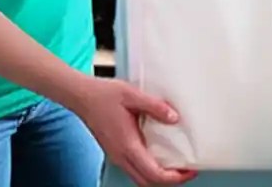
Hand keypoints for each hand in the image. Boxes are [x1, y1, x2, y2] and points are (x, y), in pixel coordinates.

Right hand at [68, 77, 196, 185]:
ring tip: (175, 166)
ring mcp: (117, 156)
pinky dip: (149, 170)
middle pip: (148, 182)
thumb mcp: (132, 94)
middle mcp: (121, 156)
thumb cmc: (103, 95)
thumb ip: (155, 106)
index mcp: (128, 145)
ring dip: (158, 177)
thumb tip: (174, 117)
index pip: (154, 174)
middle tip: (187, 170)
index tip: (189, 171)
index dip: (174, 178)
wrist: (81, 96)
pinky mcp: (115, 152)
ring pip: (140, 178)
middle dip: (170, 181)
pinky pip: (134, 169)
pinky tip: (157, 157)